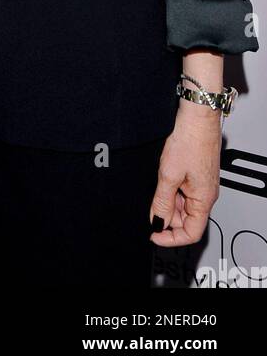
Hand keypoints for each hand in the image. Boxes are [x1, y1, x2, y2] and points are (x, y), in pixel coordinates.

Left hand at [148, 106, 221, 246]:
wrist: (197, 117)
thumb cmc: (189, 140)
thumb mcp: (169, 175)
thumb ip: (162, 201)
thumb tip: (157, 221)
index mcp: (204, 200)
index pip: (191, 233)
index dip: (171, 238)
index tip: (153, 234)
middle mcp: (205, 195)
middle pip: (186, 220)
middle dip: (167, 217)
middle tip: (150, 207)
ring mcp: (201, 184)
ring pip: (183, 205)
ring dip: (167, 202)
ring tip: (156, 187)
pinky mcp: (196, 174)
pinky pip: (183, 191)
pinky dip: (170, 190)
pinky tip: (161, 179)